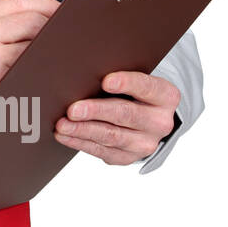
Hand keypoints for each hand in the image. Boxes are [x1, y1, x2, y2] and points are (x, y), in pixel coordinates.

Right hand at [0, 0, 60, 109]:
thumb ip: (9, 20)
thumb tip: (52, 12)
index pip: (20, 0)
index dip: (47, 6)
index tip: (60, 14)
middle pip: (33, 19)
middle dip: (53, 29)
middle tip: (57, 41)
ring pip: (37, 40)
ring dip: (50, 48)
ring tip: (46, 57)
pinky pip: (33, 61)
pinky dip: (44, 65)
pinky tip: (39, 70)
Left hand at [55, 71, 180, 164]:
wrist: (145, 120)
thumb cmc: (132, 92)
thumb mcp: (132, 79)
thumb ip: (115, 73)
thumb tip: (81, 69)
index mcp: (165, 96)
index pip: (147, 87)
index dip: (127, 83)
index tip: (106, 81)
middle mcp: (159, 122)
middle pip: (125, 114)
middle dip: (96, 111)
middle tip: (73, 109)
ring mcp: (145, 143)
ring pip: (111, 136)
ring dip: (83, 130)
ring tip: (62, 125)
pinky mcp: (127, 157)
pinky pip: (101, 150)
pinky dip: (79, 142)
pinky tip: (64, 135)